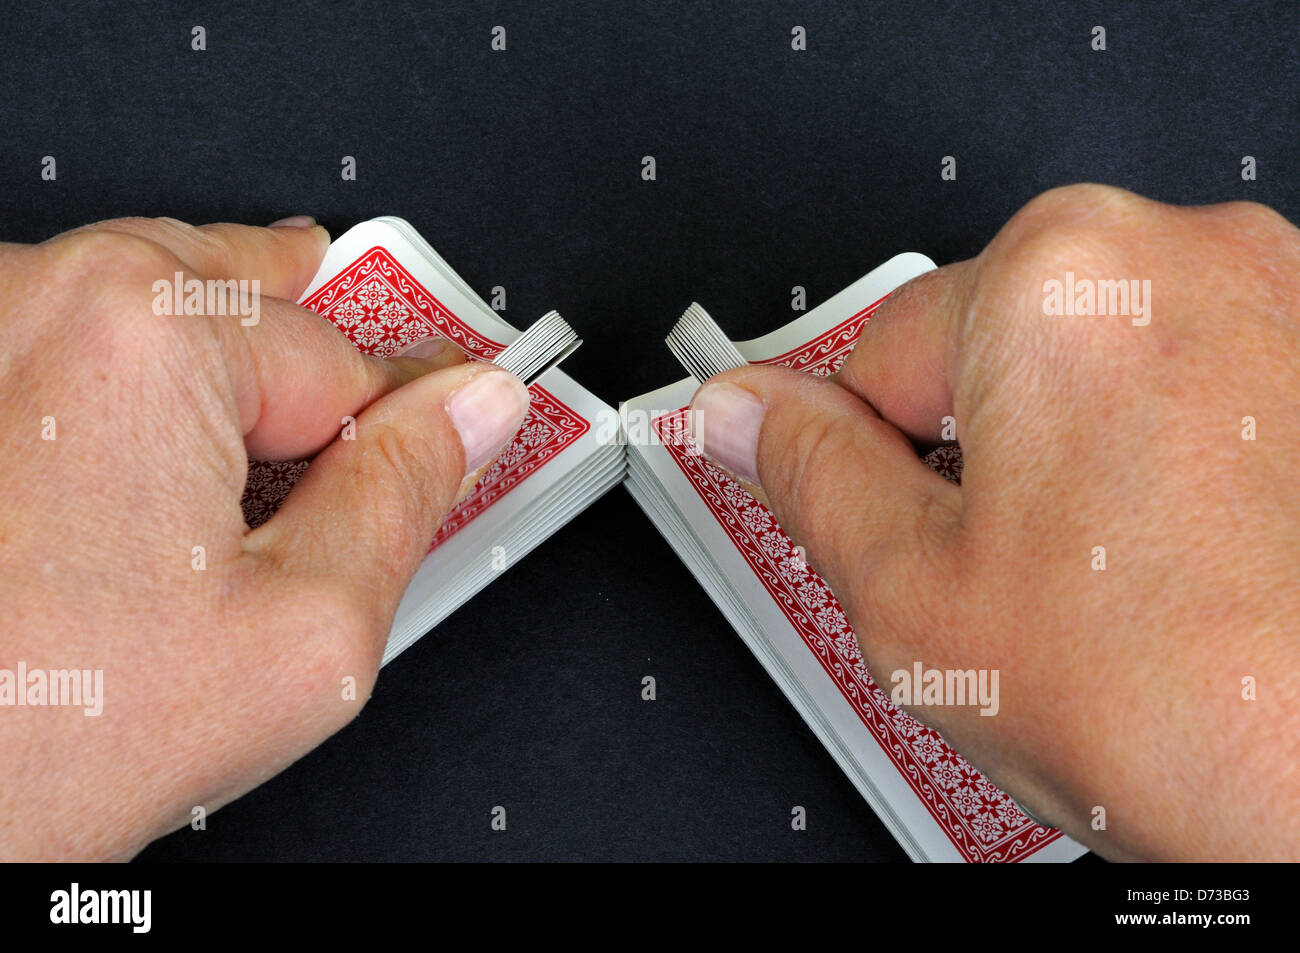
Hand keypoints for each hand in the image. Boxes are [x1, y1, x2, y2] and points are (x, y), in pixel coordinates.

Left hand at [0, 217, 529, 858]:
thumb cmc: (43, 733)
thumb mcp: (306, 631)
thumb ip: (410, 496)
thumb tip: (472, 413)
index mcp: (146, 330)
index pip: (354, 354)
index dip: (407, 423)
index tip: (441, 436)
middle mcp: (44, 297)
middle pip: (261, 302)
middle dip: (316, 385)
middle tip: (346, 478)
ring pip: (171, 317)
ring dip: (227, 393)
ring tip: (237, 520)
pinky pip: (87, 349)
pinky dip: (143, 407)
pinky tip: (155, 504)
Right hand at [689, 184, 1299, 859]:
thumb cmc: (1189, 702)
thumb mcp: (917, 593)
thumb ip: (808, 475)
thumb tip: (741, 414)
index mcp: (1060, 277)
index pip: (873, 354)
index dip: (862, 461)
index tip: (880, 514)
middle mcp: (1185, 252)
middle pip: (986, 356)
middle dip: (969, 460)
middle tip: (999, 577)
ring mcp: (1281, 303)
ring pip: (1089, 376)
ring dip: (1068, 464)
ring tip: (1104, 586)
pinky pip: (1187, 392)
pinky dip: (1162, 463)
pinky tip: (1174, 564)